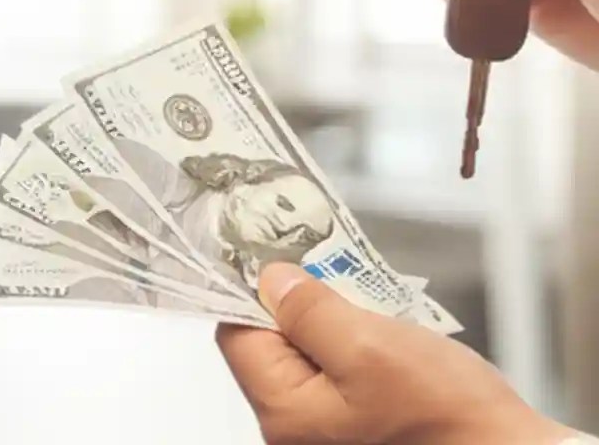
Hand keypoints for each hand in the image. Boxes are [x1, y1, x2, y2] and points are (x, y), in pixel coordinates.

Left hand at [216, 263, 572, 443]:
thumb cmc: (448, 416)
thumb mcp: (369, 345)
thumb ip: (308, 310)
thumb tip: (270, 279)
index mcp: (284, 411)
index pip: (236, 333)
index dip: (255, 289)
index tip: (281, 255)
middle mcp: (294, 427)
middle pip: (271, 343)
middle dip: (302, 304)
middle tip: (340, 278)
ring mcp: (324, 430)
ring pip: (307, 354)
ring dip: (334, 322)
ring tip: (373, 309)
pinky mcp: (355, 426)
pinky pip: (336, 372)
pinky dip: (355, 345)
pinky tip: (386, 335)